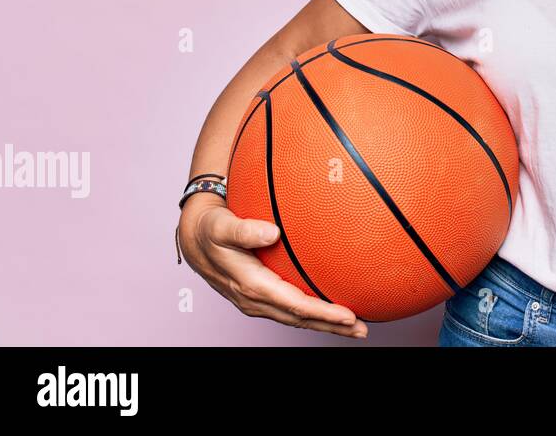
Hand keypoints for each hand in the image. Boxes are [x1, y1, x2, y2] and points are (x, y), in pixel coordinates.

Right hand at [179, 197, 367, 338]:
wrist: (194, 239)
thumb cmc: (210, 230)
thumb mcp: (222, 226)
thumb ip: (245, 230)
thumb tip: (271, 232)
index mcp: (251, 285)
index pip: (294, 305)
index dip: (322, 312)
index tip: (348, 315)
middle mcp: (255, 299)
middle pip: (300, 318)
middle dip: (331, 326)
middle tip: (362, 329)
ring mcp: (257, 302)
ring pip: (296, 317)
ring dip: (325, 324)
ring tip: (354, 326)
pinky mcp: (260, 297)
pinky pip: (290, 310)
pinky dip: (312, 314)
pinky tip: (329, 310)